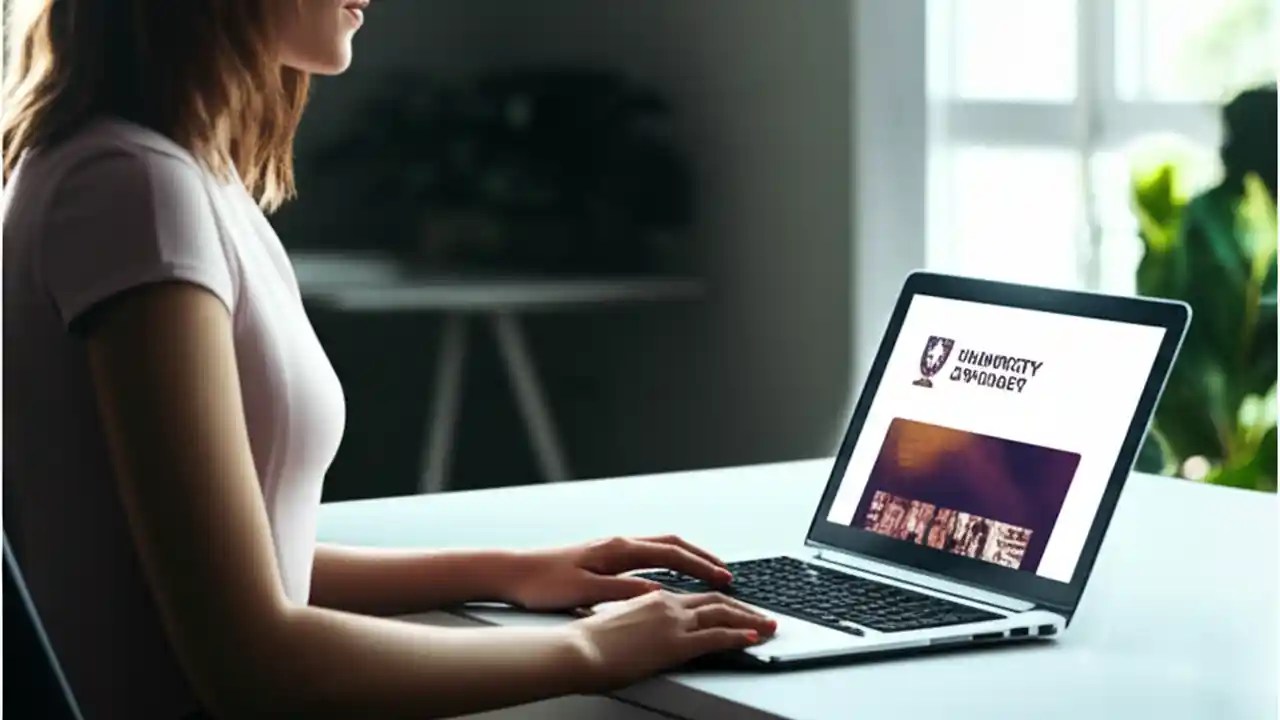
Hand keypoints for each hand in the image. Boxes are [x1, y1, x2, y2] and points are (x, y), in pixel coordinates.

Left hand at [504, 535, 733, 610]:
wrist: (512, 572)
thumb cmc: (542, 582)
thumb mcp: (586, 592)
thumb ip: (624, 591)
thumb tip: (659, 591)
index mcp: (617, 549)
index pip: (671, 555)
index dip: (700, 566)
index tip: (722, 577)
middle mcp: (617, 544)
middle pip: (671, 544)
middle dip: (701, 557)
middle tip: (726, 571)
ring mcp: (610, 548)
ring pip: (659, 548)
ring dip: (686, 559)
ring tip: (706, 572)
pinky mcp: (602, 558)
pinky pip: (646, 556)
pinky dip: (667, 563)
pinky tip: (669, 576)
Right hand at [570, 590, 776, 689]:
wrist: (578, 649)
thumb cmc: (588, 641)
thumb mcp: (617, 623)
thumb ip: (636, 620)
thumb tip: (642, 630)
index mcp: (652, 597)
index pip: (696, 596)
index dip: (719, 599)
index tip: (733, 604)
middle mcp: (667, 603)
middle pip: (716, 600)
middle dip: (743, 607)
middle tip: (761, 614)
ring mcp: (674, 621)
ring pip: (724, 613)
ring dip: (750, 619)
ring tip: (768, 625)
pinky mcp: (677, 642)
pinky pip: (718, 635)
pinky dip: (740, 635)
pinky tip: (753, 638)